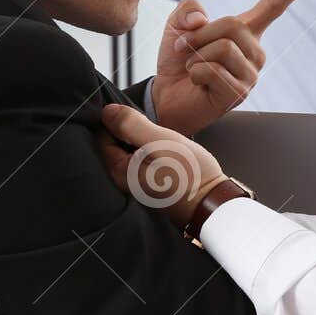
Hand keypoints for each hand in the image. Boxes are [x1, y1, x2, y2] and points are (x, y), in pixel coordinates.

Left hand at [99, 104, 224, 226]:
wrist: (213, 203)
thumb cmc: (190, 175)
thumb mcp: (160, 142)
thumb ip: (131, 125)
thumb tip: (106, 111)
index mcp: (119, 171)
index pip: (102, 136)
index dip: (118, 120)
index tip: (139, 118)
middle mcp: (123, 180)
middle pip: (114, 143)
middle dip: (130, 130)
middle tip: (155, 133)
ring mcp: (136, 183)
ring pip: (130, 150)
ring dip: (142, 140)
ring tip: (163, 142)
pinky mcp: (149, 184)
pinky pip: (142, 159)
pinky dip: (151, 151)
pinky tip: (166, 153)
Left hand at [149, 0, 313, 137]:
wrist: (165, 96)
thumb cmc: (178, 61)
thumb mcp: (178, 26)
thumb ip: (188, 10)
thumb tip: (200, 21)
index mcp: (246, 32)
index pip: (271, 8)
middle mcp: (255, 52)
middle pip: (233, 25)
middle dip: (200, 34)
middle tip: (186, 48)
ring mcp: (250, 74)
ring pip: (224, 48)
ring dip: (196, 56)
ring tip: (194, 67)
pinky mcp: (239, 93)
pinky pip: (213, 70)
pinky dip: (195, 72)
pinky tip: (198, 83)